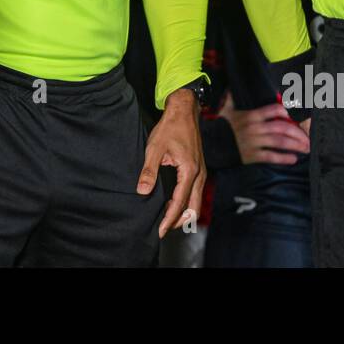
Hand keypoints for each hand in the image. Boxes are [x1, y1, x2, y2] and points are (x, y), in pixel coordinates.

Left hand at [138, 89, 204, 237]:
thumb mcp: (154, 148)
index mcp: (189, 171)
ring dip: (183, 214)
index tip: (159, 231)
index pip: (179, 203)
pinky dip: (186, 204)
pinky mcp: (199, 170)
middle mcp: (199, 175)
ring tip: (166, 220)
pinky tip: (173, 204)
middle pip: (193, 209)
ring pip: (196, 202)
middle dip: (178, 222)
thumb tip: (141, 191)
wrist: (184, 112)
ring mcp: (201, 173)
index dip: (168, 219)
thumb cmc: (169, 128)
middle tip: (163, 230)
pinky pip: (195, 193)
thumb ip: (149, 171)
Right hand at [217, 93, 309, 164]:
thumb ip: (231, 98)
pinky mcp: (252, 155)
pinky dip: (283, 158)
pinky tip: (293, 159)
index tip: (292, 115)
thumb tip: (230, 85)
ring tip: (306, 148)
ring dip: (295, 145)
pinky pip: (271, 156)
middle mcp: (255, 128)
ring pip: (279, 142)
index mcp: (251, 115)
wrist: (211, 145)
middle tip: (308, 138)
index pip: (273, 110)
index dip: (285, 112)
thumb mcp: (226, 110)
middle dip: (297, 133)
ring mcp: (254, 142)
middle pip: (281, 128)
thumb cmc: (221, 126)